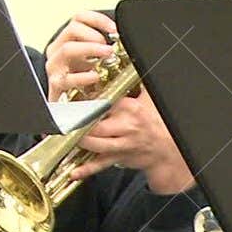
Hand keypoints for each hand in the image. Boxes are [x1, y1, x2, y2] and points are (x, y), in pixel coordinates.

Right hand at [46, 11, 118, 100]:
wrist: (67, 105)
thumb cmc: (81, 82)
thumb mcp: (92, 61)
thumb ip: (102, 48)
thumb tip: (123, 41)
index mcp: (67, 40)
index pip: (79, 18)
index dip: (98, 20)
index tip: (114, 29)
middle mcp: (58, 50)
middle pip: (72, 29)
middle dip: (94, 35)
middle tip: (109, 46)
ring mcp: (55, 67)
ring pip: (68, 49)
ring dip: (90, 49)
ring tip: (107, 54)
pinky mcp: (56, 86)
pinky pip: (67, 78)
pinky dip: (83, 77)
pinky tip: (95, 76)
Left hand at [71, 91, 194, 193]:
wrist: (168, 148)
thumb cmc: (155, 121)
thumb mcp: (149, 98)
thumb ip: (136, 82)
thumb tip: (130, 60)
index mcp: (131, 109)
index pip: (104, 103)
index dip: (86, 102)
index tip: (71, 100)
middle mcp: (127, 127)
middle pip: (96, 125)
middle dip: (78, 123)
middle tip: (63, 119)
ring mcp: (123, 145)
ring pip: (96, 144)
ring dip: (79, 141)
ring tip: (66, 135)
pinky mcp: (120, 158)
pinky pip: (101, 165)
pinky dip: (86, 170)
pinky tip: (73, 172)